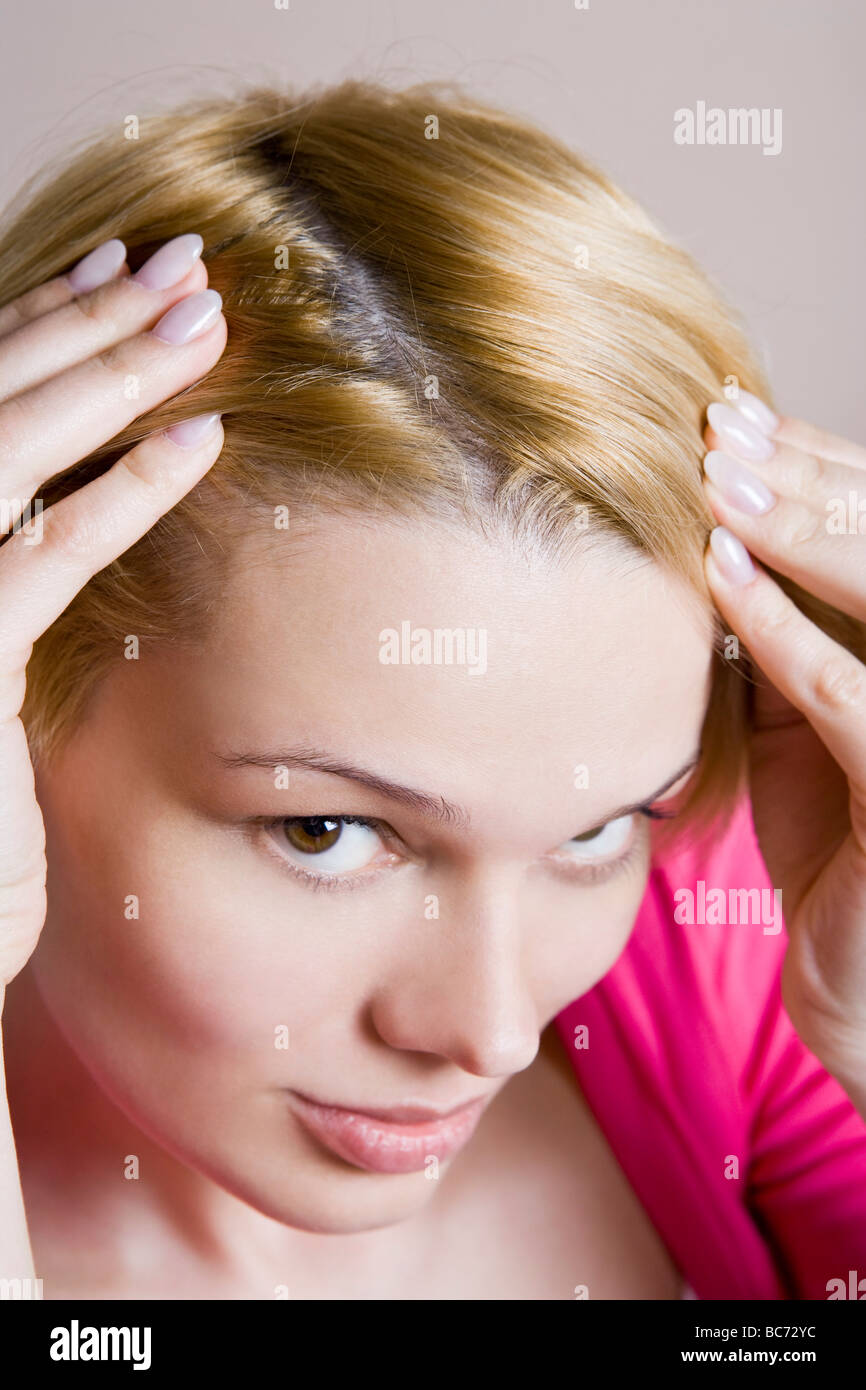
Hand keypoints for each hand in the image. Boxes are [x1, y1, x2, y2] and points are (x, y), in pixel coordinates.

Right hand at [0, 233, 226, 997]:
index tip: (120, 274)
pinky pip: (48, 552)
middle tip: (185, 265)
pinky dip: (126, 491)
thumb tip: (67, 505)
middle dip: (88, 319)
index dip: (40, 326)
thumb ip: (9, 578)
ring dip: (112, 372)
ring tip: (206, 318)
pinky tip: (204, 439)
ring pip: (10, 449)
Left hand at [700, 390, 865, 1087]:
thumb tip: (714, 548)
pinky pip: (846, 697)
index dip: (814, 468)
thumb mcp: (799, 727)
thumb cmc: (830, 846)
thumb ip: (777, 643)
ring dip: (794, 531)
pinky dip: (781, 633)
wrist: (862, 981)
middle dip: (801, 477)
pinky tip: (721, 580)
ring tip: (715, 475)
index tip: (731, 412)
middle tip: (719, 421)